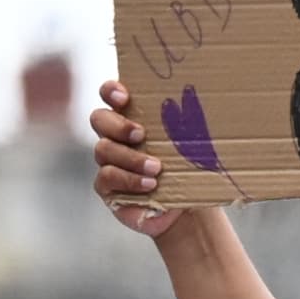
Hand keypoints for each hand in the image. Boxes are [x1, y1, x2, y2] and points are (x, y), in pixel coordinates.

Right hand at [90, 80, 181, 236]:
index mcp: (132, 116)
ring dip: (130, 159)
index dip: (111, 91)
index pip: (111, 94)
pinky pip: (107, 180)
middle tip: (140, 135)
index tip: (124, 97)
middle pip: (100, 119)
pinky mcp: (107, 187)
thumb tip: (199, 102)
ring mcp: (108, 161)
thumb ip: (190, 121)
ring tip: (156, 168)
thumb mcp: (193, 142)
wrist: (186, 207)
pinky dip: (129, 182)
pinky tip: (149, 186)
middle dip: (119, 125)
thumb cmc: (189, 168)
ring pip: (104, 150)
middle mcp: (115, 135)